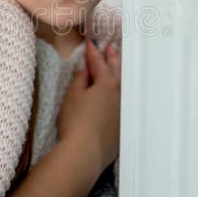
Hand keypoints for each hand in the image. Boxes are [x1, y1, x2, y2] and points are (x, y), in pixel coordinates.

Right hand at [56, 38, 120, 168]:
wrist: (85, 152)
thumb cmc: (76, 124)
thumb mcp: (72, 96)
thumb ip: (80, 80)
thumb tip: (85, 70)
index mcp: (106, 84)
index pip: (98, 63)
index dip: (93, 52)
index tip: (90, 44)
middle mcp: (119, 95)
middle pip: (116, 71)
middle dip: (112, 58)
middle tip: (110, 48)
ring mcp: (123, 110)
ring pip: (124, 86)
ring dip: (120, 74)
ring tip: (117, 67)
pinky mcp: (122, 125)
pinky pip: (124, 102)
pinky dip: (121, 93)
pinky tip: (118, 94)